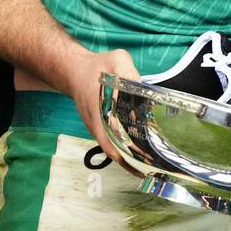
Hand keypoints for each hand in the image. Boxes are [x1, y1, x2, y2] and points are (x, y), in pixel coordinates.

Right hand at [66, 48, 141, 169]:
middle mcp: (97, 126)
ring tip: (153, 165)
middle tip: (155, 170)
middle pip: (115, 150)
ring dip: (131, 157)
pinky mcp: (101, 125)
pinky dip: (126, 147)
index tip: (141, 167)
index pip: (110, 142)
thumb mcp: (115, 60)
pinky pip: (114, 139)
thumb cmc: (96, 66)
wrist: (74, 70)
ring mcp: (98, 127)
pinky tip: (142, 150)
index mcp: (98, 114)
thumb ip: (129, 71)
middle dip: (133, 162)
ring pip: (114, 147)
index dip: (125, 157)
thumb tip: (141, 87)